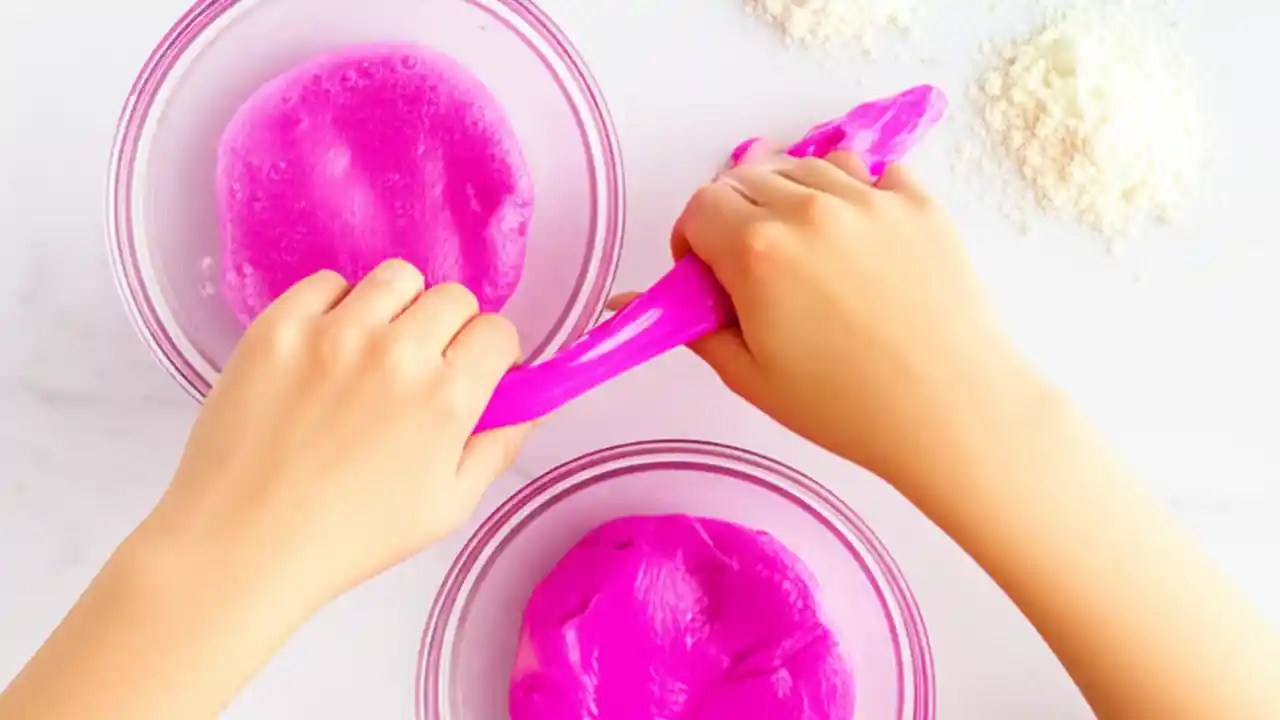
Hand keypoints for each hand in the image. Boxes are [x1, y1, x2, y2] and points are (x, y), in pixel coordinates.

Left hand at [142, 259, 530, 608]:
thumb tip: (529, 404)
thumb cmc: (348, 537)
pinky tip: (326, 348)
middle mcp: (396, 353)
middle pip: (453, 298)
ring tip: (375, 348)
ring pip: (396, 279)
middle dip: (451, 328)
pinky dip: (336, 307)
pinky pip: (327, 283)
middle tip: (424, 366)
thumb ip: (498, 447)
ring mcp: (333, 333)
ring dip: (399, 307)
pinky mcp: (278, 326)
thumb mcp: (447, 508)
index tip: (476, 372)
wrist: (240, 544)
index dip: (493, 354)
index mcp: (446, 399)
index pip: (498, 332)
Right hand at [618, 153, 1036, 492]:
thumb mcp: (751, 377)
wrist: (953, 409)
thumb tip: (640, 305)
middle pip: (745, 177)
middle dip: (735, 215)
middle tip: (754, 268)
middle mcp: (808, 209)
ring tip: (808, 251)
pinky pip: (870, 170)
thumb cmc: (847, 406)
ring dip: (791, 197)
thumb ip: (695, 327)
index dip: (692, 240)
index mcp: (756, 251)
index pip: (698, 207)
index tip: (706, 273)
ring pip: (805, 167)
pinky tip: (857, 237)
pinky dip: (853, 190)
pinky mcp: (918, 202)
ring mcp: (869, 199)